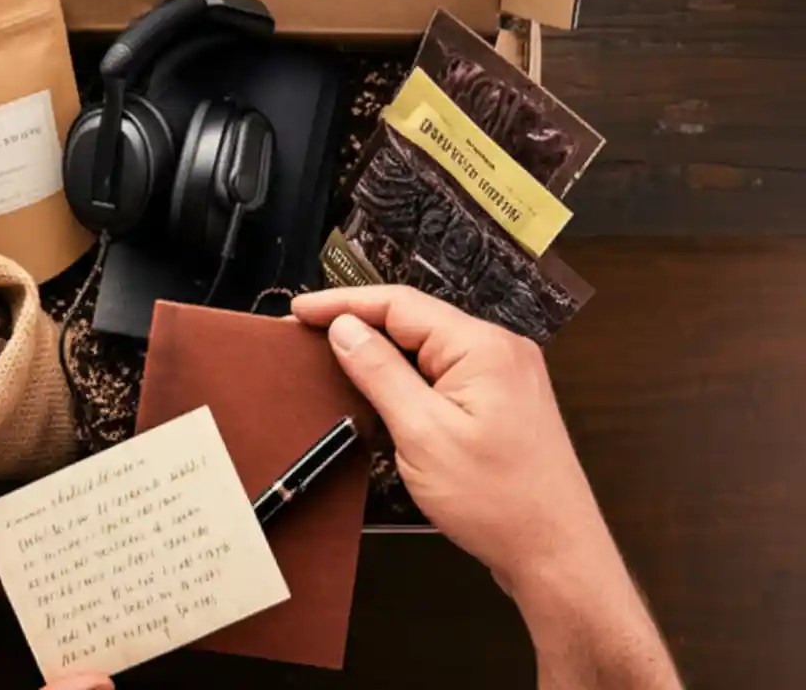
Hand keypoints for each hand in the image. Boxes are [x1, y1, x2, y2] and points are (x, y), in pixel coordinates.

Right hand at [293, 286, 615, 591]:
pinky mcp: (502, 404)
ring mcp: (505, 377)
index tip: (300, 310)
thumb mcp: (423, 434)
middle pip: (416, 320)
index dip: (343, 302)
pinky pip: (445, 373)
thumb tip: (345, 329)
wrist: (556, 554)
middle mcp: (499, 351)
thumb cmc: (498, 500)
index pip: (399, 304)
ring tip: (334, 357)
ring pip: (429, 348)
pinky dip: (408, 376)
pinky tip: (382, 389)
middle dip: (359, 323)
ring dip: (382, 351)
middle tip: (307, 333)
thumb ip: (380, 373)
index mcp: (481, 347)